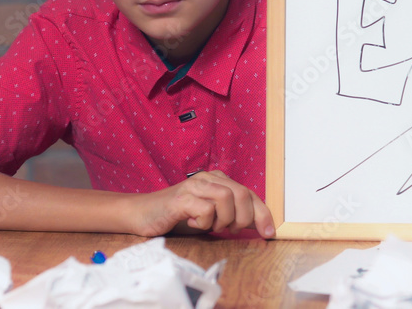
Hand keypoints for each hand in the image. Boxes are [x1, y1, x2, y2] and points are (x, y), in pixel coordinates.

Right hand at [130, 170, 274, 238]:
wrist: (142, 214)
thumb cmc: (177, 217)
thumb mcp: (210, 217)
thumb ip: (230, 216)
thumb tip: (257, 226)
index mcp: (217, 180)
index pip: (249, 193)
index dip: (262, 213)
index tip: (269, 232)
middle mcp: (207, 178)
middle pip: (242, 193)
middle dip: (243, 218)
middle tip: (228, 230)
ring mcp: (194, 186)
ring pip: (226, 198)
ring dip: (224, 220)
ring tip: (210, 226)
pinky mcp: (181, 198)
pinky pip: (206, 209)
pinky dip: (204, 223)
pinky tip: (192, 223)